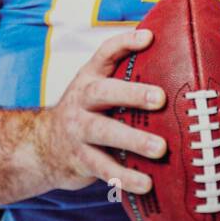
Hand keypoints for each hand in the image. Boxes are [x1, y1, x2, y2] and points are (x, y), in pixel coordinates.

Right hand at [34, 28, 167, 195]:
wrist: (41, 147)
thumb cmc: (86, 113)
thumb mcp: (97, 90)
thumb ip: (125, 79)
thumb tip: (178, 65)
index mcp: (89, 78)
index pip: (105, 53)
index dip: (126, 43)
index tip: (149, 38)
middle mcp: (81, 101)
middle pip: (103, 92)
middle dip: (132, 93)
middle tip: (161, 98)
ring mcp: (78, 131)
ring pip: (103, 132)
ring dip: (133, 139)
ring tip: (160, 148)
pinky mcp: (80, 160)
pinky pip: (103, 168)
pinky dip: (125, 177)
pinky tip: (146, 183)